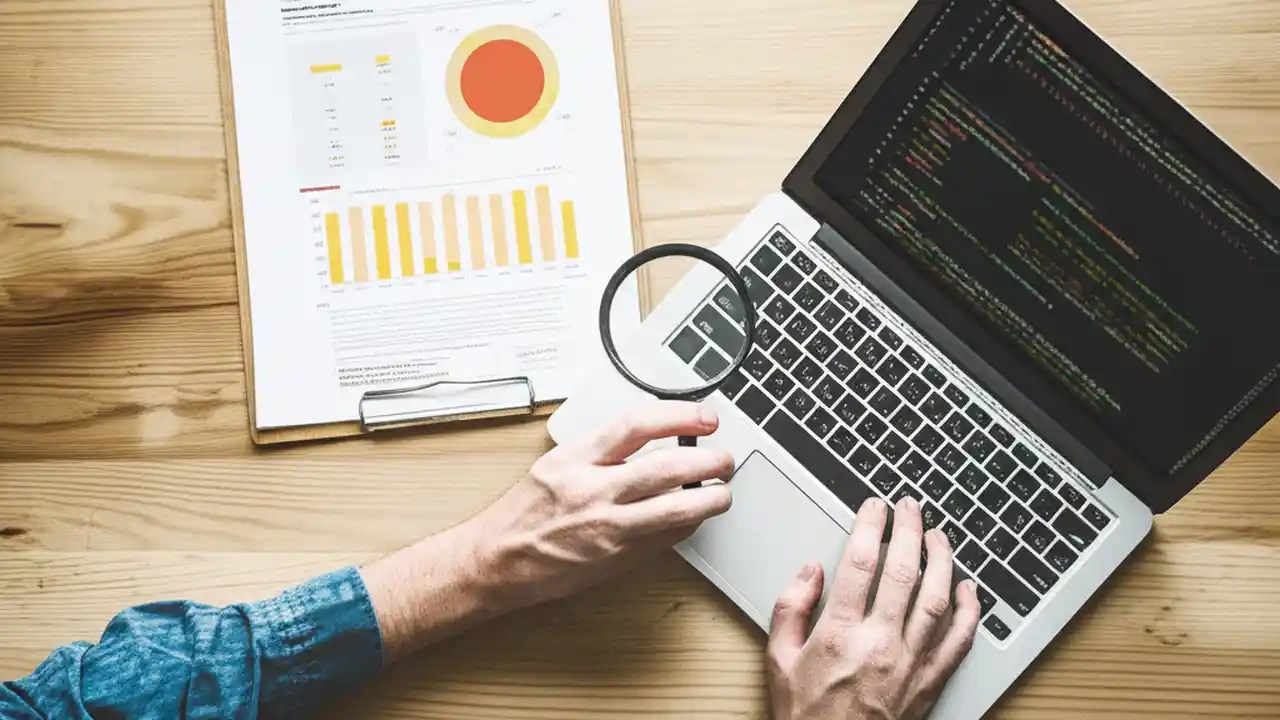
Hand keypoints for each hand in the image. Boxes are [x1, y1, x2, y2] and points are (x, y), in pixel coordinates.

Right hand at [469, 400, 735, 607]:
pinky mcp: (619, 557)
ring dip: (712, 498)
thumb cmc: (525, 512)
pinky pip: (668, 538)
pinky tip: (694, 516)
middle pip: (669, 466)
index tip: (704, 418)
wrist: (499, 560)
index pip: (638, 424)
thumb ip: (603, 450)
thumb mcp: (556, 463)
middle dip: (709, 459)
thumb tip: (655, 436)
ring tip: (722, 491)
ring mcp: (609, 527)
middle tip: (724, 457)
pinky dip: (688, 524)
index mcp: (577, 459)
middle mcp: (594, 490)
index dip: (680, 416)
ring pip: (679, 508)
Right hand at [766, 497, 980, 719]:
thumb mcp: (778, 660)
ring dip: (941, 560)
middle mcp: (879, 643)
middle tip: (910, 507)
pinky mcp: (930, 682)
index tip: (875, 507)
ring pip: (937, 598)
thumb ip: (790, 608)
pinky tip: (968, 589)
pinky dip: (969, 611)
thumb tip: (810, 570)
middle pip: (903, 571)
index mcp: (839, 634)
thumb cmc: (805, 716)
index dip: (871, 526)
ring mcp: (910, 662)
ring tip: (937, 536)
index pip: (861, 563)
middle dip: (909, 530)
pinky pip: (959, 640)